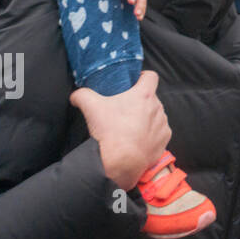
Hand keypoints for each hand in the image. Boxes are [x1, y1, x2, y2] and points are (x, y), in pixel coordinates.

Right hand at [70, 70, 169, 190]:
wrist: (120, 162)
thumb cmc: (109, 132)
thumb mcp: (91, 108)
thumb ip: (82, 95)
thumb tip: (76, 95)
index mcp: (144, 95)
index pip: (150, 76)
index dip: (142, 77)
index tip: (135, 82)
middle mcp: (158, 108)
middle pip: (150, 98)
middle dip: (139, 102)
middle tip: (124, 110)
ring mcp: (162, 124)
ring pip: (155, 116)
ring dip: (146, 118)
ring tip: (129, 128)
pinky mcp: (164, 140)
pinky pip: (159, 132)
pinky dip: (150, 134)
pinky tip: (137, 140)